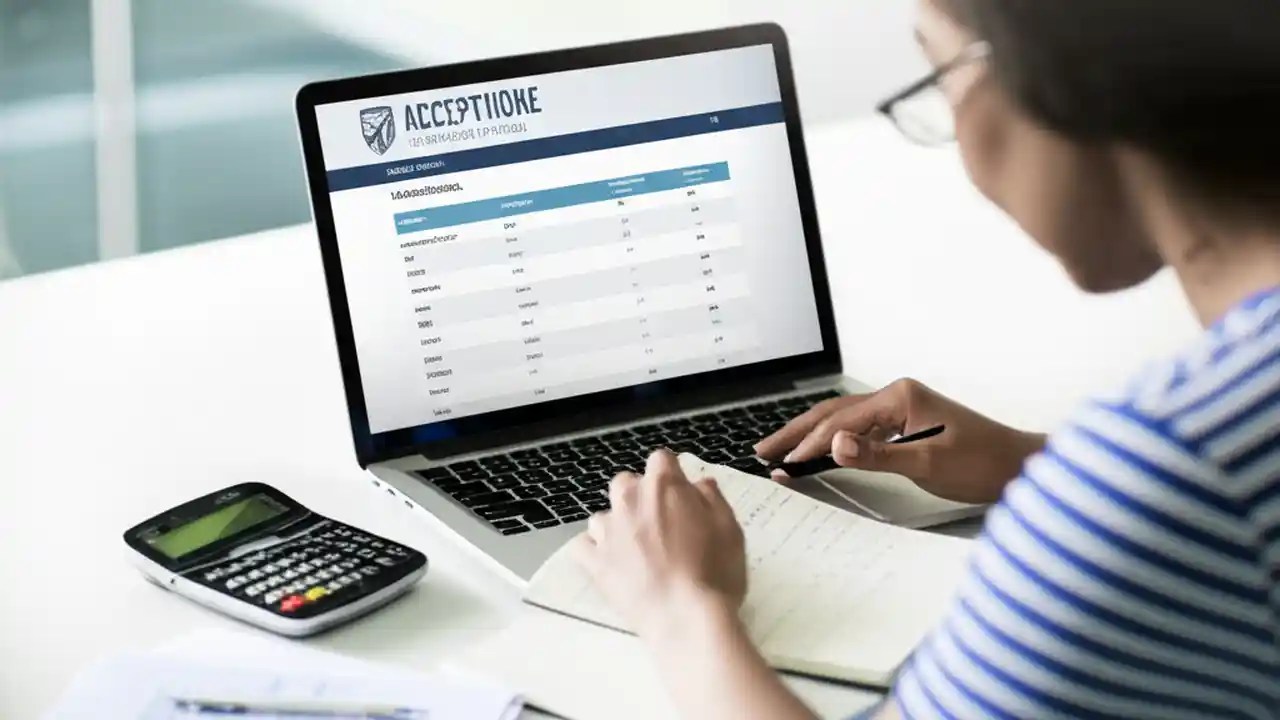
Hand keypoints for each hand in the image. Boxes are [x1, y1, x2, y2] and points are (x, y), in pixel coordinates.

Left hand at [572, 450, 747, 640]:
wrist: (686, 619)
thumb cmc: (715, 573)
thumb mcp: (730, 530)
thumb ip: (713, 499)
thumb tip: (701, 484)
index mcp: (664, 486)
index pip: (661, 459)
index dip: (671, 474)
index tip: (680, 494)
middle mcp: (630, 500)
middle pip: (626, 483)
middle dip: (640, 496)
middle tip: (660, 523)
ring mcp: (608, 531)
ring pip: (603, 515)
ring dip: (617, 524)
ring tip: (636, 550)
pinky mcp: (594, 562)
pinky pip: (582, 546)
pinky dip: (594, 551)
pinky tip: (610, 563)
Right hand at [754, 379, 1044, 503]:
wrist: (1021, 466)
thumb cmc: (983, 463)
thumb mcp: (928, 464)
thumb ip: (879, 455)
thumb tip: (834, 446)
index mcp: (899, 397)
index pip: (841, 422)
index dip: (809, 444)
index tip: (784, 464)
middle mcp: (896, 397)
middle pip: (833, 413)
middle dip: (796, 432)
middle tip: (762, 449)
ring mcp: (900, 410)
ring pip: (842, 421)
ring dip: (809, 436)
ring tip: (778, 450)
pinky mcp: (905, 426)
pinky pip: (858, 431)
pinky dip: (832, 443)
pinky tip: (817, 454)